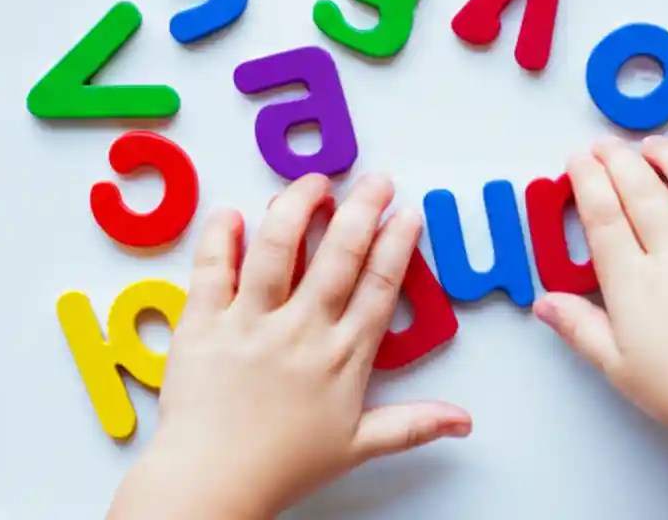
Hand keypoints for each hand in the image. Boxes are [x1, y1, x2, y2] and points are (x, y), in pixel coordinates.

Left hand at [109, 174, 471, 519]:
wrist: (210, 486)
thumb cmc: (282, 467)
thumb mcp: (357, 446)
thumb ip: (413, 425)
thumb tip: (464, 421)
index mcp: (342, 357)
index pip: (379, 285)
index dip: (397, 244)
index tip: (407, 214)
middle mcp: (301, 331)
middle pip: (340, 255)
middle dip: (363, 209)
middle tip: (376, 180)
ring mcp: (249, 323)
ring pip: (276, 249)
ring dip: (297, 207)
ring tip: (313, 182)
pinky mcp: (203, 325)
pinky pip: (212, 270)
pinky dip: (220, 237)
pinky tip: (232, 213)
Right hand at [534, 136, 667, 437]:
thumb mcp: (618, 367)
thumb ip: (580, 328)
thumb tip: (545, 303)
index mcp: (636, 284)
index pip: (605, 218)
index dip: (588, 182)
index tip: (578, 161)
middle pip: (644, 194)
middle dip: (620, 161)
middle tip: (605, 144)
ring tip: (656, 145)